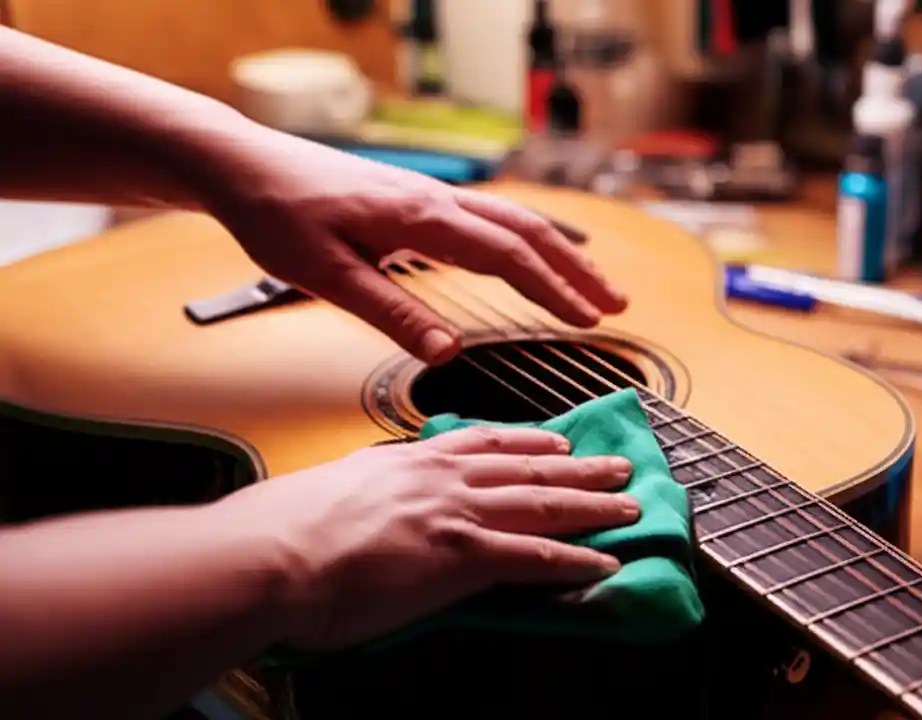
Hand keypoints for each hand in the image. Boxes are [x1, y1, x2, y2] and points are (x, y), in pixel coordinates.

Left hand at [197, 124, 627, 363]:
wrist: (243, 164)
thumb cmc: (277, 216)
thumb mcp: (326, 276)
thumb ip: (391, 313)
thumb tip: (447, 353)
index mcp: (421, 219)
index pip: (508, 256)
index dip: (554, 290)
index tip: (589, 321)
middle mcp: (437, 201)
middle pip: (528, 231)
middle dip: (578, 270)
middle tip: (618, 306)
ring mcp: (431, 195)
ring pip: (515, 220)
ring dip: (561, 252)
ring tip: (594, 284)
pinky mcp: (419, 199)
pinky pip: (492, 216)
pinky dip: (529, 238)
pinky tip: (533, 255)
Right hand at [214, 425, 637, 650]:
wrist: (267, 557)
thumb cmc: (283, 531)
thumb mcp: (336, 490)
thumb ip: (370, 490)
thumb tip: (374, 505)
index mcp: (409, 459)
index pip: (484, 442)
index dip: (530, 443)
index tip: (558, 442)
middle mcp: (441, 476)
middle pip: (528, 469)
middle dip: (580, 468)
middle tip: (619, 465)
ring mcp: (456, 513)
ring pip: (543, 504)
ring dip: (593, 506)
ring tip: (630, 506)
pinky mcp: (461, 556)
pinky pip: (533, 557)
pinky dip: (574, 560)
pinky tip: (603, 564)